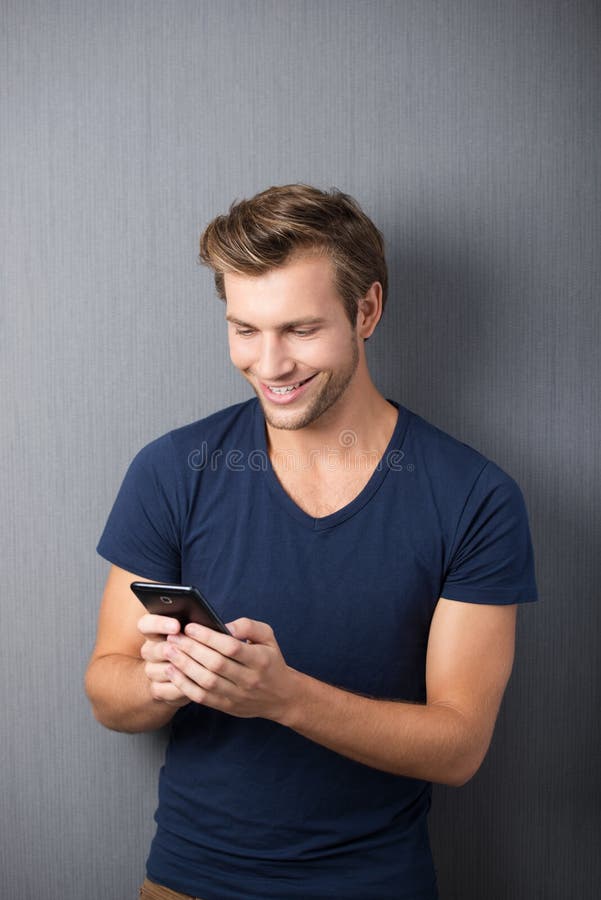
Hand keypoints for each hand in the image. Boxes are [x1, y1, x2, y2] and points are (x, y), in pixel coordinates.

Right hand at [137, 614, 190, 707]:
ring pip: (157, 670)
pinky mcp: (156, 689)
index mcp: (154, 630)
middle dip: (170, 649)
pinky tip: (193, 682)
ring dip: (176, 669)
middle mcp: (149, 650)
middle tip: (185, 648)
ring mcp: (151, 671)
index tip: (177, 626)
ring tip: (195, 666)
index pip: (146, 624)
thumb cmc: (196, 645)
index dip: (159, 624)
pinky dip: (179, 686)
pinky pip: (162, 689)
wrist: (188, 673)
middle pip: (151, 649)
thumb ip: (199, 627)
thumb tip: (217, 623)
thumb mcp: (196, 633)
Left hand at [163, 617, 297, 720]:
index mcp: (260, 659)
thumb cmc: (270, 660)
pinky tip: (172, 671)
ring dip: (184, 666)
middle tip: (173, 637)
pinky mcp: (226, 706)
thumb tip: (225, 625)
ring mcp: (237, 695)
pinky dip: (184, 685)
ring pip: (206, 681)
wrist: (281, 696)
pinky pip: (202, 697)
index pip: (231, 647)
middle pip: (215, 664)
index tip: (190, 627)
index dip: (208, 637)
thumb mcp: (268, 637)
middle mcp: (249, 679)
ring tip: (168, 651)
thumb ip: (248, 626)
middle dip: (190, 649)